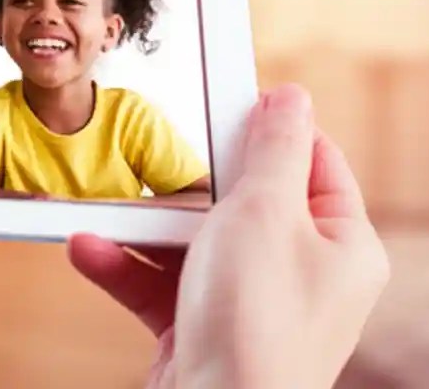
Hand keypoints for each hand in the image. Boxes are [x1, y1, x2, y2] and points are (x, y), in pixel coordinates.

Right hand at [67, 84, 389, 388]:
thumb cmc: (255, 327)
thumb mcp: (267, 211)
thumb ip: (274, 149)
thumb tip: (290, 99)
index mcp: (340, 244)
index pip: (315, 163)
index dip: (272, 130)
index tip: (231, 99)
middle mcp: (300, 275)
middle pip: (241, 201)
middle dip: (183, 185)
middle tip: (154, 162)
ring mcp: (249, 305)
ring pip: (191, 242)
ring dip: (139, 227)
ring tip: (101, 212)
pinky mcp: (201, 330)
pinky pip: (159, 282)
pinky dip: (123, 265)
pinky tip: (88, 248)